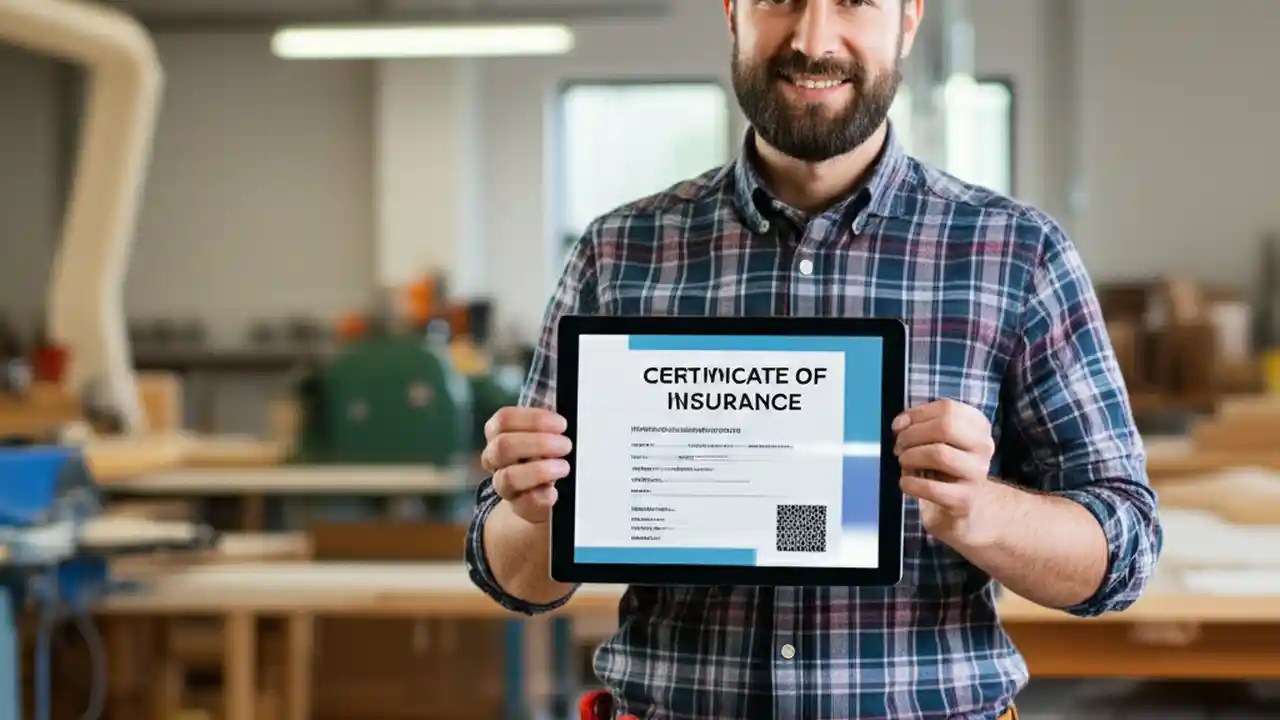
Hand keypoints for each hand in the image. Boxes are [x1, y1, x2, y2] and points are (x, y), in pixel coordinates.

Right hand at [480, 407, 572, 524]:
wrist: (541, 495)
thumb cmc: (545, 455)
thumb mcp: (546, 434)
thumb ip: (551, 424)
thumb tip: (572, 408)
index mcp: (499, 434)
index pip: (504, 419)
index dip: (534, 419)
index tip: (561, 424)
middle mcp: (495, 459)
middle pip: (503, 446)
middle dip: (539, 443)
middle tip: (566, 445)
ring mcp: (504, 485)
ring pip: (508, 477)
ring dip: (540, 470)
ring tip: (564, 467)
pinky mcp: (518, 506)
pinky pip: (525, 502)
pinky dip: (542, 496)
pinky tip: (555, 491)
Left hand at [892, 399, 1000, 547]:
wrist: (968, 508)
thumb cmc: (946, 468)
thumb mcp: (937, 441)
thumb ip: (919, 425)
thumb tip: (900, 424)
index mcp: (978, 427)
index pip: (947, 408)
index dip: (916, 414)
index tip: (899, 426)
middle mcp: (983, 447)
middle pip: (946, 426)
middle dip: (912, 434)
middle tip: (899, 447)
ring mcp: (977, 474)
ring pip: (940, 454)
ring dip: (911, 457)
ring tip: (904, 463)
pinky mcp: (965, 500)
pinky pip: (932, 488)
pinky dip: (911, 483)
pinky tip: (906, 483)